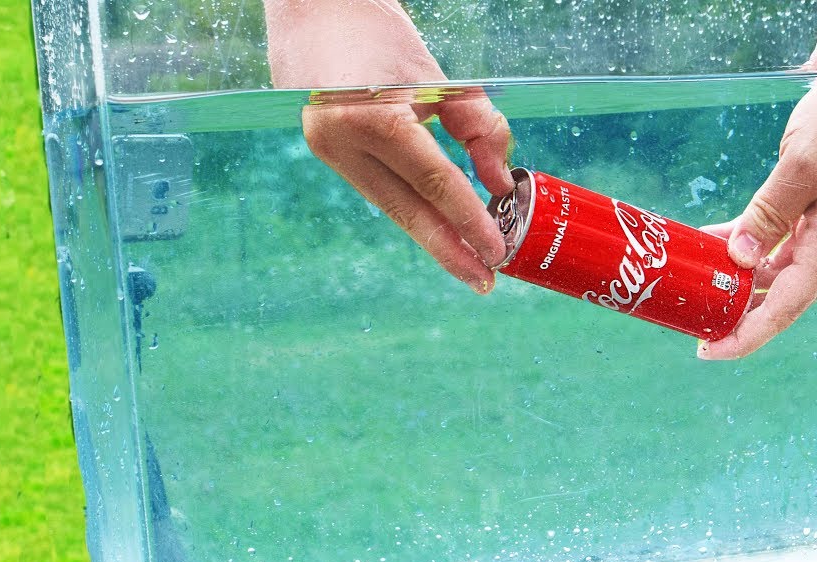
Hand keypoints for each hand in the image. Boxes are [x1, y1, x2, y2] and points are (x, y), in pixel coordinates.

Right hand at [264, 0, 514, 293]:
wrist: (317, 10)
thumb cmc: (382, 36)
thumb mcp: (440, 78)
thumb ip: (478, 129)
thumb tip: (499, 183)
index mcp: (373, 117)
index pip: (434, 182)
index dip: (469, 220)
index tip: (497, 249)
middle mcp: (342, 141)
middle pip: (407, 210)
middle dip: (450, 249)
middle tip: (485, 281)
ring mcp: (327, 150)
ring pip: (392, 206)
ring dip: (432, 235)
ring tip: (468, 263)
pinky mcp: (326, 152)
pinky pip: (378, 189)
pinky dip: (411, 209)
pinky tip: (438, 228)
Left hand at [698, 69, 816, 358]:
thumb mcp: (802, 168)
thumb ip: (768, 214)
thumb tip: (738, 257)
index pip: (783, 308)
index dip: (746, 335)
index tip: (710, 351)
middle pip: (777, 297)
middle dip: (737, 315)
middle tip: (694, 326)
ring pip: (773, 270)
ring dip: (737, 281)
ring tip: (696, 287)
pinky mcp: (813, 207)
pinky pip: (775, 240)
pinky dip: (744, 244)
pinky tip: (712, 244)